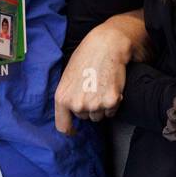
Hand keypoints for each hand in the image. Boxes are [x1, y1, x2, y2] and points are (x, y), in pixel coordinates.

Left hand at [55, 11, 148, 134]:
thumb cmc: (87, 56)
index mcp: (62, 98)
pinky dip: (113, 103)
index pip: (63, 126)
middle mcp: (77, 104)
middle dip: (88, 107)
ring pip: (99, 116)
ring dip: (101, 106)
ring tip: (101, 85)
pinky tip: (111, 86)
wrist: (106, 45)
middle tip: (92, 87)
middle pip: (84, 118)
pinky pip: (112, 112)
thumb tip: (70, 108)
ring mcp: (94, 104)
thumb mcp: (68, 76)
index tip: (73, 131)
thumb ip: (68, 95)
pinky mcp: (111, 102)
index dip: (69, 130)